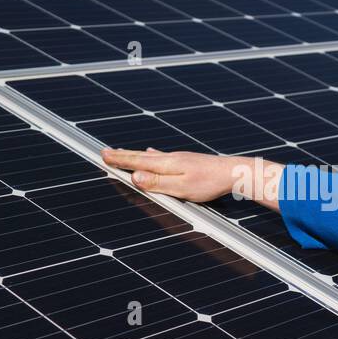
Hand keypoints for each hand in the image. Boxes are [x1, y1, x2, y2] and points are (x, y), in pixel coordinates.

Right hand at [101, 147, 284, 209]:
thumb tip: (134, 177)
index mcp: (167, 164)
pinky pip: (162, 156)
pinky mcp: (187, 161)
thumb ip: (157, 183)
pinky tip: (152, 152)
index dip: (119, 160)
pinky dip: (151, 154)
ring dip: (133, 154)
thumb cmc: (210, 183)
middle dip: (121, 154)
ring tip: (121, 152)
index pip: (136, 162)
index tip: (103, 155)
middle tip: (104, 151)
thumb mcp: (182, 187)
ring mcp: (179, 158)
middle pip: (140, 156)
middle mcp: (171, 157)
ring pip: (150, 155)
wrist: (234, 172)